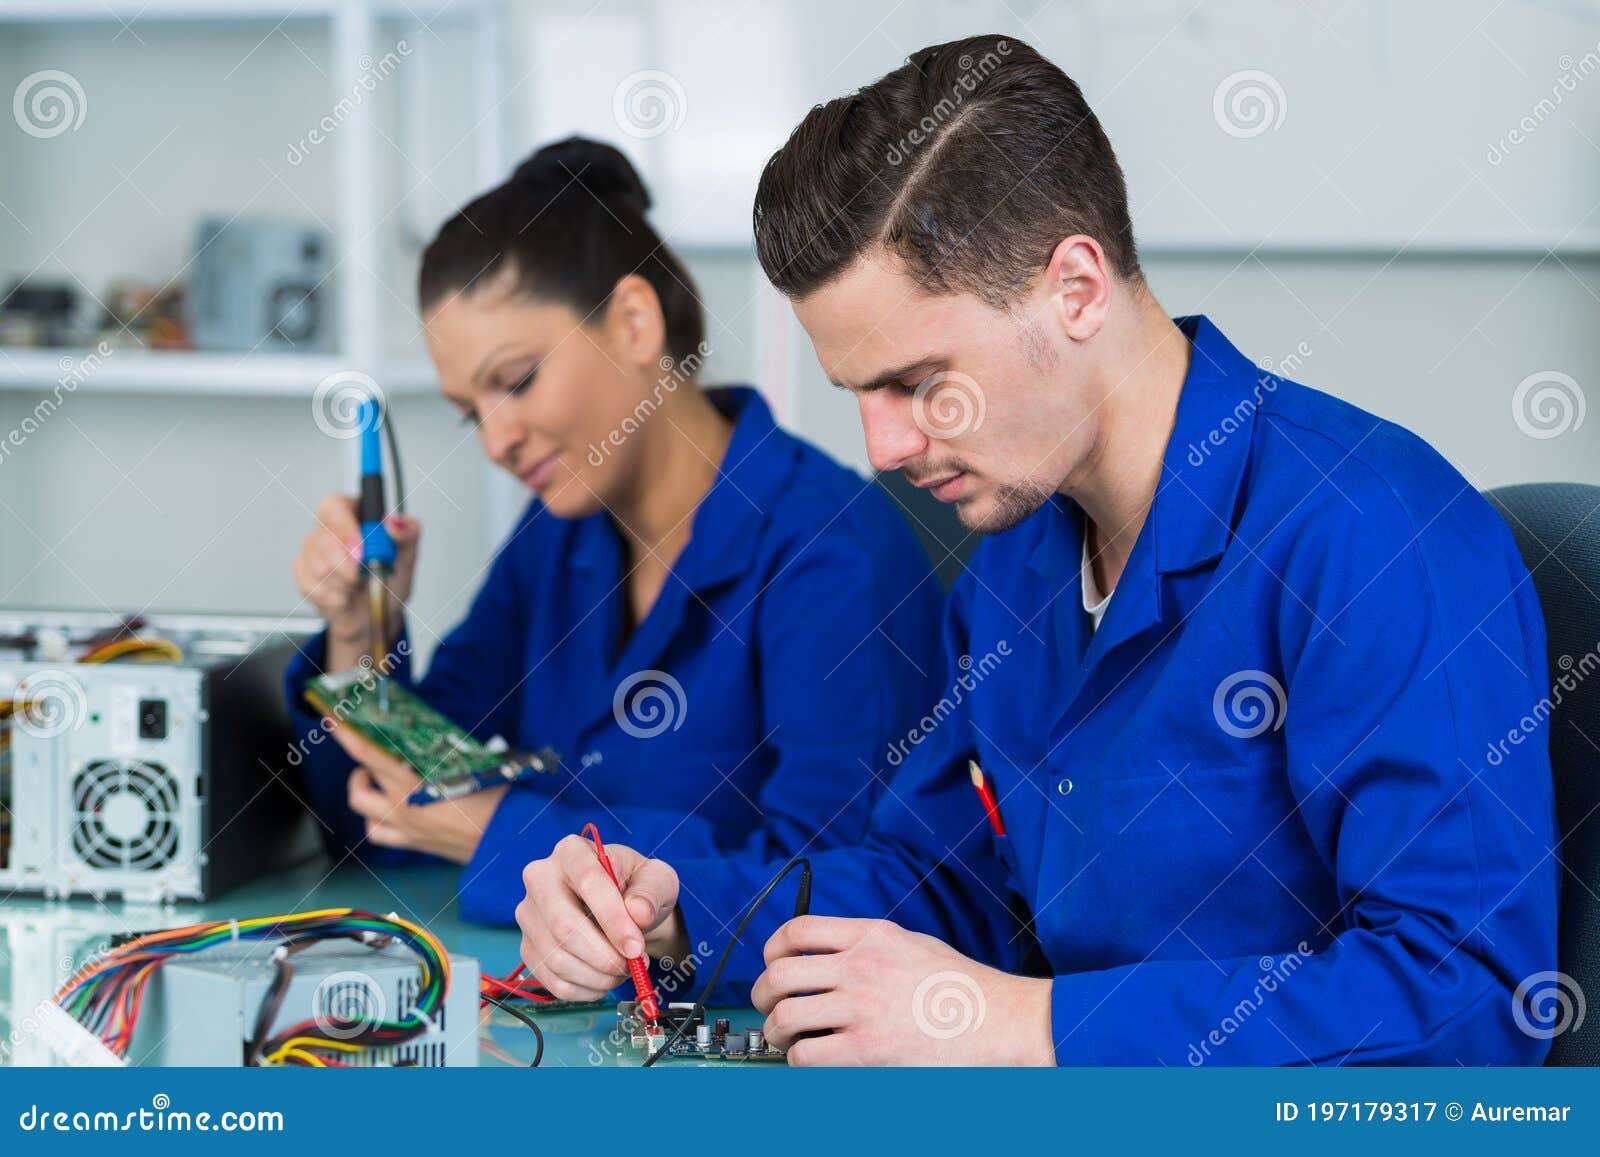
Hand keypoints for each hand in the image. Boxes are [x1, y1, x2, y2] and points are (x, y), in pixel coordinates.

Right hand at [292, 494, 419, 651]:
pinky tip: (344, 596)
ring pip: (317, 564)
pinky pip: (309, 583)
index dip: (344, 529)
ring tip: (357, 586)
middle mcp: (329, 527)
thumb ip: (408, 533)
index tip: (360, 553)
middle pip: (323, 538)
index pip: (335, 506)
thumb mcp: (407, 556)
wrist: (376, 613)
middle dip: (345, 566)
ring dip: (343, 584)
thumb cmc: (389, 579)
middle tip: (362, 578)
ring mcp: (312, 548)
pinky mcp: (302, 570)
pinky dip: (331, 596)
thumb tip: (394, 522)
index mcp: (354, 512)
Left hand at [329, 721, 501, 862]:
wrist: (505, 840)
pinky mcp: (413, 843)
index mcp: (414, 785)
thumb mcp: (469, 767)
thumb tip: (431, 739)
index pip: (369, 755)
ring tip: (371, 779)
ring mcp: (404, 828)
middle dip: (361, 761)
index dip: (348, 736)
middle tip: (368, 747)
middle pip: (362, 781)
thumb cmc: (494, 802)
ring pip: (363, 810)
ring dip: (362, 790)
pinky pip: (379, 834)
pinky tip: (384, 811)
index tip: (335, 720)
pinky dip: (375, 820)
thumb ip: (444, 753)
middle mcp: (402, 808)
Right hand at [514, 835, 687, 1001]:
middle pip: (564, 926)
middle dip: (604, 956)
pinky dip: (584, 989)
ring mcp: (529, 915)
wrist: (624, 908)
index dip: (613, 920)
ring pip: (557, 958)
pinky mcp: (528, 947)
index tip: (636, 947)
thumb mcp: (657, 879)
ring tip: (623, 971)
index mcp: (572, 852)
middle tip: (632, 965)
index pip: (589, 883)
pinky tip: (604, 981)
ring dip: (597, 976)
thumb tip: (638, 912)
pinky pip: (551, 980)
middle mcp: (541, 879)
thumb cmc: (637, 888)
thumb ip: (651, 891)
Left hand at [752, 916, 1055, 1065]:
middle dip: (762, 994)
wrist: (1001, 1022)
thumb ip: (872, 944)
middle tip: (766, 1007)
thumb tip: (834, 954)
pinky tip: (810, 1059)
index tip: (770, 963)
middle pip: (780, 974)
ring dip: (776, 1032)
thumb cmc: (965, 989)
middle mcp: (861, 966)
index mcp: (873, 935)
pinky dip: (799, 1059)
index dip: (772, 948)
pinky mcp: (867, 1049)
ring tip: (785, 1039)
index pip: (798, 930)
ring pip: (786, 1015)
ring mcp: (862, 1007)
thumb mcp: (915, 944)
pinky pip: (807, 1054)